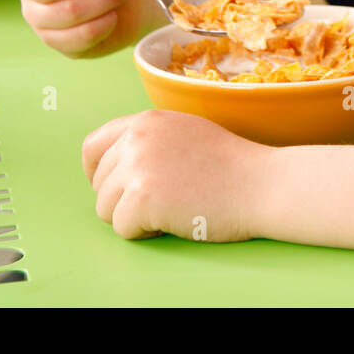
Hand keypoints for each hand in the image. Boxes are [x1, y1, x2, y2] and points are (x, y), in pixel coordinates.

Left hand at [82, 109, 271, 240]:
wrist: (261, 182)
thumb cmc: (232, 165)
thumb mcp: (185, 132)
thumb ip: (150, 140)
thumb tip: (119, 163)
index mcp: (145, 121)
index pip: (93, 146)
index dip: (97, 173)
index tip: (112, 187)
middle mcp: (135, 139)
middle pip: (99, 184)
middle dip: (123, 201)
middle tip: (163, 201)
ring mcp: (137, 168)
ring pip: (105, 209)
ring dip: (133, 218)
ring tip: (171, 208)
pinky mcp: (142, 199)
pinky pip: (122, 228)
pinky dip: (144, 233)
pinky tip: (174, 220)